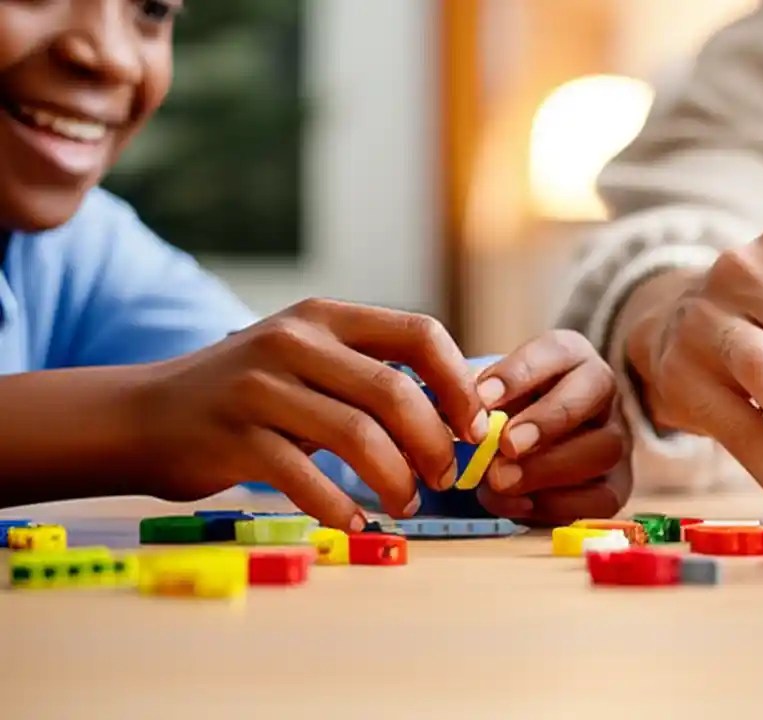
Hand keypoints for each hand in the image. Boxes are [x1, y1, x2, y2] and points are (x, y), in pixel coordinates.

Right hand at [134, 298, 486, 530]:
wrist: (142, 415)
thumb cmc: (248, 395)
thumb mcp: (308, 361)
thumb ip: (371, 375)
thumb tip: (460, 412)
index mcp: (325, 316)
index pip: (420, 332)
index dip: (458, 383)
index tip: (473, 427)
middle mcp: (294, 341)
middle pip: (395, 392)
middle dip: (433, 443)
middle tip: (444, 477)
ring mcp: (259, 387)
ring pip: (358, 437)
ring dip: (397, 480)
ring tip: (407, 503)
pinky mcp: (233, 438)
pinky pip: (306, 479)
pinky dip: (342, 509)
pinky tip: (356, 523)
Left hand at [471, 330, 628, 525]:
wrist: (542, 444)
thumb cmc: (510, 410)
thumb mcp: (493, 392)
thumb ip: (475, 400)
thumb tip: (448, 416)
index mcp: (571, 356)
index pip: (555, 351)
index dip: (519, 373)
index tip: (482, 398)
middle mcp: (602, 391)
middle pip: (594, 393)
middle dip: (547, 420)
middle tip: (506, 445)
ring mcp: (617, 437)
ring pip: (604, 447)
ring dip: (549, 468)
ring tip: (502, 481)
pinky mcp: (618, 484)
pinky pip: (602, 498)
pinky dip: (557, 504)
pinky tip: (519, 503)